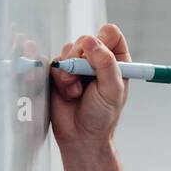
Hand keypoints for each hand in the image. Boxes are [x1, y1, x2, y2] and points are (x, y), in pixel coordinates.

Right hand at [50, 24, 130, 150]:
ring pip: (67, 50)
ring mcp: (77, 65)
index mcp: (116, 60)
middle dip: (82, 59)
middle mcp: (96, 59)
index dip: (103, 39)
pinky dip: (59, 78)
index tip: (99, 55)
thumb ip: (106, 63)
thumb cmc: (101, 117)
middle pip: (86, 39)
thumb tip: (91, 40)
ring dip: (70, 72)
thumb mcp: (112, 90)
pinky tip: (67, 93)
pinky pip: (54, 63)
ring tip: (76, 93)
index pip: (110, 33)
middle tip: (84, 81)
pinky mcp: (60, 72)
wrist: (80, 137)